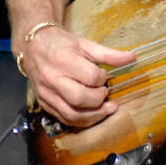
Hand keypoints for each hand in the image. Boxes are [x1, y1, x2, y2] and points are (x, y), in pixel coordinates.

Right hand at [21, 25, 135, 127]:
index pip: (90, 77)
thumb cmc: (60, 44)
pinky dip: (81, 120)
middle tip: (105, 93)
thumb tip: (132, 58)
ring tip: (106, 109)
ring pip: (72, 114)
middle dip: (99, 100)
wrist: (33, 46)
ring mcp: (47, 94)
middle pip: (80, 99)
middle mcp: (52, 79)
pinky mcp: (44, 103)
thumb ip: (108, 54)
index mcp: (63, 60)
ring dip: (93, 116)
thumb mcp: (84, 44)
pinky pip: (64, 119)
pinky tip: (92, 114)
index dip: (102, 79)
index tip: (104, 76)